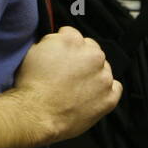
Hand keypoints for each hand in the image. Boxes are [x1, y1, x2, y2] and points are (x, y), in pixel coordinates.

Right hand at [14, 26, 121, 143]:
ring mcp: (103, 77)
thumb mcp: (33, 52)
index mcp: (72, 41)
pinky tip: (90, 95)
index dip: (63, 44)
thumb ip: (51, 43)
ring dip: (93, 74)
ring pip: (104, 68)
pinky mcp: (109, 97)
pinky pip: (115, 87)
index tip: (59, 54)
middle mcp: (92, 55)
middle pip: (92, 49)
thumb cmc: (31, 85)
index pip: (72, 33)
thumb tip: (57, 43)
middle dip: (81, 58)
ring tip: (76, 87)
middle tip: (67, 72)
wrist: (36, 114)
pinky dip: (105, 90)